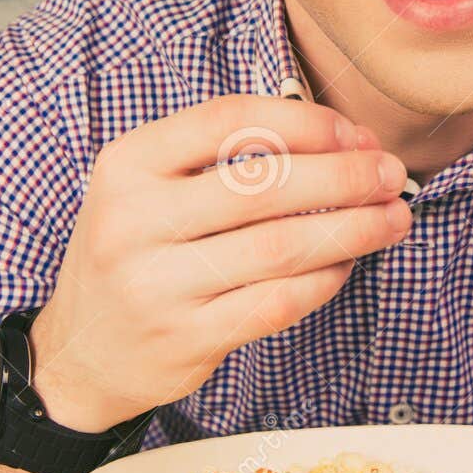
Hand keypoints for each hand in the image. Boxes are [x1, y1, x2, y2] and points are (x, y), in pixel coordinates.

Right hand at [29, 96, 410, 431]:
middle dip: (344, 176)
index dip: (303, 121)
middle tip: (391, 173)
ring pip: (279, 247)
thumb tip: (344, 140)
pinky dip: (323, 280)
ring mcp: (157, 285)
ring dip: (352, 230)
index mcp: (127, 164)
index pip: (228, 120)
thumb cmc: (137, 250)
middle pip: (264, 185)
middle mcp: (134, 220)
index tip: (353, 131)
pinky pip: (276, 303)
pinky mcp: (185, 338)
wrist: (79, 352)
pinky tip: (346, 264)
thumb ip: (226, 156)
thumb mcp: (150, 186)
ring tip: (392, 218)